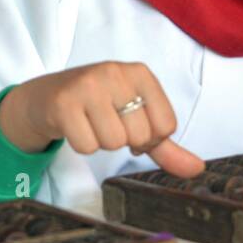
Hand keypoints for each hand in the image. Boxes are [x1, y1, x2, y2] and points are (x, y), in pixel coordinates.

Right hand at [0, 61, 204, 178]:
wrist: (45, 97)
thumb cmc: (96, 106)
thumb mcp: (134, 117)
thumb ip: (165, 145)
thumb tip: (197, 169)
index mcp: (140, 73)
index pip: (167, 125)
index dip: (150, 137)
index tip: (130, 124)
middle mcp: (116, 73)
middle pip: (140, 136)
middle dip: (124, 140)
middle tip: (106, 123)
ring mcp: (88, 86)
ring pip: (114, 143)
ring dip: (101, 142)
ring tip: (89, 123)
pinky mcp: (64, 103)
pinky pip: (87, 146)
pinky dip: (81, 144)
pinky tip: (74, 126)